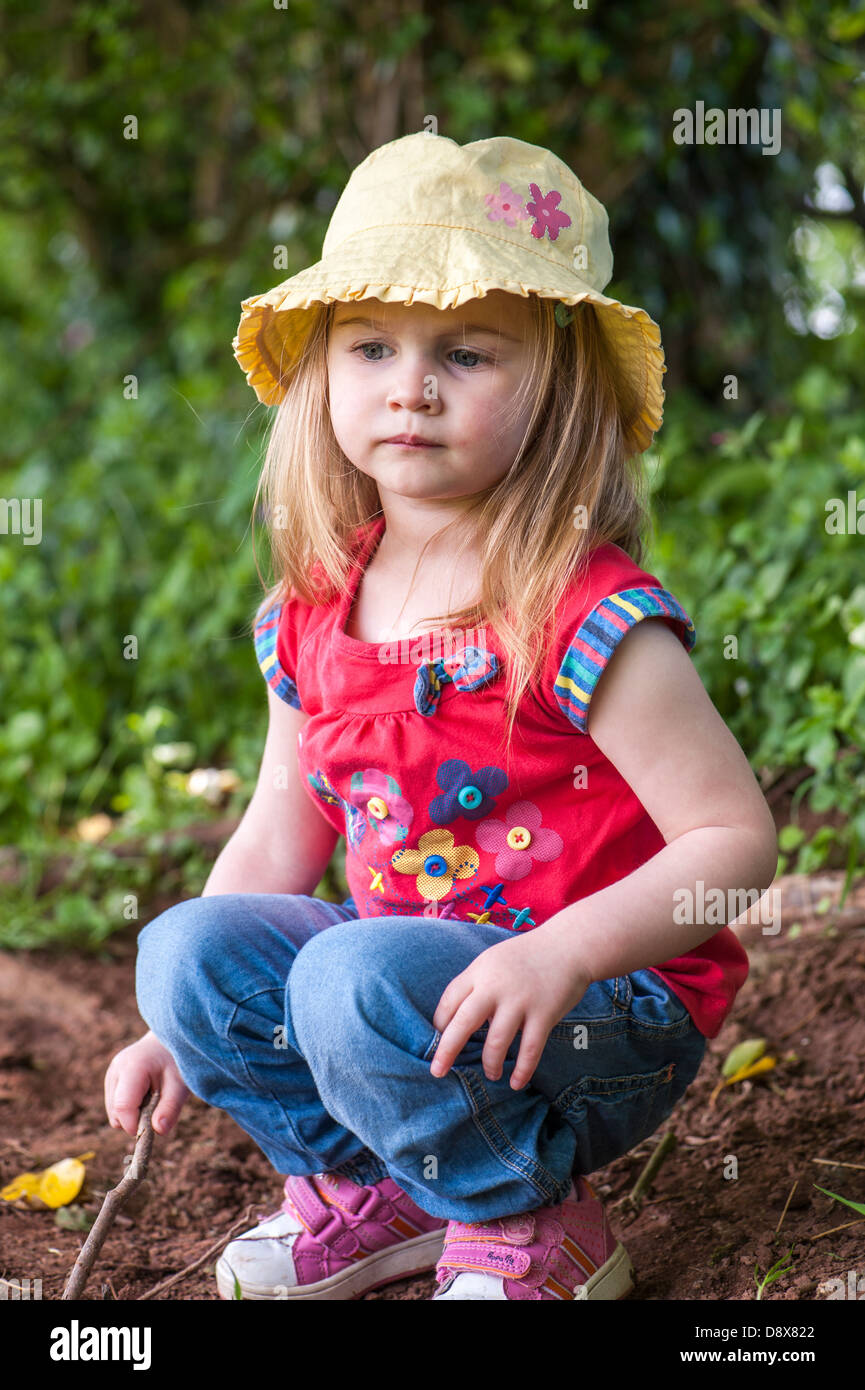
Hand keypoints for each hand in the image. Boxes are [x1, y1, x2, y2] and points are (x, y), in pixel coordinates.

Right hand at [104, 1030, 189, 1136]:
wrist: (169, 1039)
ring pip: (114, 1112)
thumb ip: (170, 1108)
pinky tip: (145, 1094)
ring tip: (152, 1097)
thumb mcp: (180, 1084)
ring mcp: (111, 1074)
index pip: (123, 1107)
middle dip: (135, 1120)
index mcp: (132, 1068)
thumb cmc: (177, 1061)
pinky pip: (115, 1106)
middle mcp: (116, 1070)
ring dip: (133, 1114)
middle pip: (116, 1113)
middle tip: (157, 1107)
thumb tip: (159, 1131)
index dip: (135, 1125)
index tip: (153, 1128)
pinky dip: (130, 1107)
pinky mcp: (111, 1079)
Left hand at [430, 931, 590, 1090]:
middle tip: (437, 1071)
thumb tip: (463, 1020)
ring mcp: (520, 1000)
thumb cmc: (528, 956)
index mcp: (479, 970)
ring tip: (491, 1074)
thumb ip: (478, 986)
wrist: (569, 945)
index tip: (439, 1039)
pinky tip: (516, 1082)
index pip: (449, 1000)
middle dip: (447, 1050)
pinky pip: (530, 1049)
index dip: (440, 1023)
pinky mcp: (544, 1013)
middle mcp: (496, 986)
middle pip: (463, 1022)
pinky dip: (522, 1069)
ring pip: (496, 1042)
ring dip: (490, 1064)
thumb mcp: (494, 961)